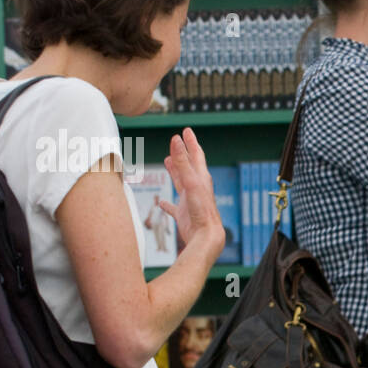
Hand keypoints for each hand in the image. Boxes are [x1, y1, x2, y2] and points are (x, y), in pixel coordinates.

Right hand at [162, 128, 224, 254]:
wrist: (206, 237)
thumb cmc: (201, 210)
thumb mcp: (191, 182)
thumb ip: (183, 161)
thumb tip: (176, 138)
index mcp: (201, 179)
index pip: (196, 155)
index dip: (190, 142)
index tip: (186, 130)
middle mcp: (197, 189)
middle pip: (189, 167)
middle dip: (183, 154)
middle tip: (177, 143)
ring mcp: (190, 202)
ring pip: (181, 183)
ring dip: (175, 173)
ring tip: (168, 162)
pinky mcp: (184, 216)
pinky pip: (174, 207)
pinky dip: (167, 204)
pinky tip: (161, 203)